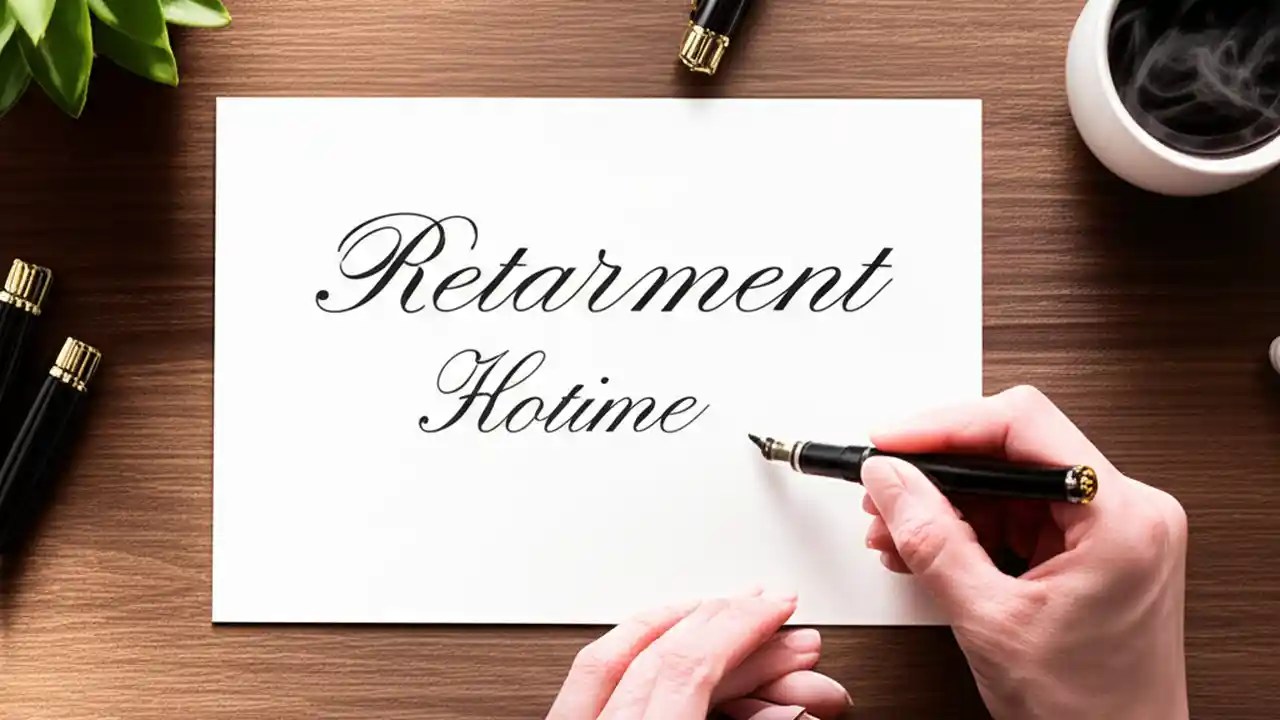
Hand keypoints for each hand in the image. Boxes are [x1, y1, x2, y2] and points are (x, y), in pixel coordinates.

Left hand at [546, 590, 851, 719]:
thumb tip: (792, 707)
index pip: (690, 668)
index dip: (742, 627)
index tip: (779, 605)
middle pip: (658, 654)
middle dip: (724, 622)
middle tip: (773, 610)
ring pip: (613, 655)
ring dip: (681, 624)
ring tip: (732, 617)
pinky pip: (591, 677)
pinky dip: (636, 647)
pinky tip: (667, 636)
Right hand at [861, 385, 1187, 718]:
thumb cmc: (1089, 711)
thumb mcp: (990, 621)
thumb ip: (932, 540)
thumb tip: (891, 480)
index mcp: (1123, 518)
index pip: (1024, 424)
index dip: (945, 425)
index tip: (893, 441)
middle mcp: (1130, 511)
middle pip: (1014, 448)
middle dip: (938, 470)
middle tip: (885, 490)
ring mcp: (1115, 529)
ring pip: (1010, 481)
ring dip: (947, 502)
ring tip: (896, 530)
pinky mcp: (1096, 548)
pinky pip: (1021, 514)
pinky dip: (971, 526)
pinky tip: (929, 545)